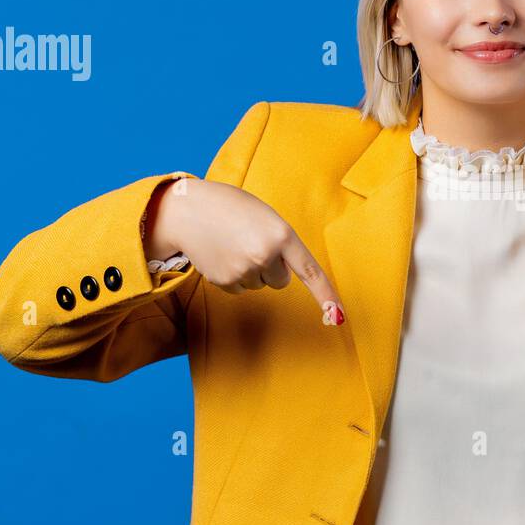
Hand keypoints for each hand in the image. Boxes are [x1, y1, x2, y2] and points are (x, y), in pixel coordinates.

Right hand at [151, 177, 346, 324]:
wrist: (188, 211)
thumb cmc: (231, 208)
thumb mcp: (265, 216)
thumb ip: (281, 241)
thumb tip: (286, 274)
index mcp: (281, 234)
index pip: (310, 271)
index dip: (325, 295)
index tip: (337, 316)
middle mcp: (265, 255)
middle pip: (282, 280)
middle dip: (272, 267)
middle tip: (251, 243)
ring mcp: (244, 271)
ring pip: (261, 284)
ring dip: (251, 270)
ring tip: (234, 245)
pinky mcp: (225, 282)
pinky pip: (241, 288)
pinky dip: (234, 276)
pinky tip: (222, 255)